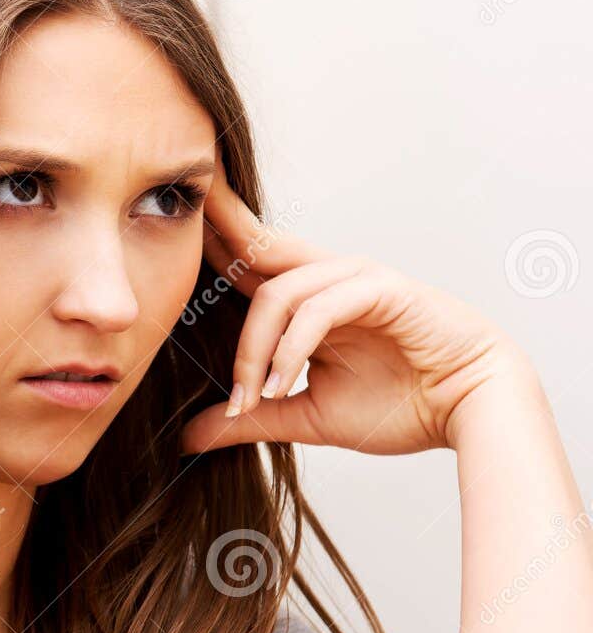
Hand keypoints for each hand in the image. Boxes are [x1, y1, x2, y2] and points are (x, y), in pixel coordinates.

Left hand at [180, 164, 528, 455]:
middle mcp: (328, 277)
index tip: (165, 225)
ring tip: (251, 397)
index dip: (209, 243)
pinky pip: (319, 309)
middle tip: (183, 196)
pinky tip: (280, 382)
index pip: (247, 263)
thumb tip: (191, 436)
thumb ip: (249, 418)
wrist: (468, 412)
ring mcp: (356, 278)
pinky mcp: (383, 289)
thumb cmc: (399, 406)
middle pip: (259, 244)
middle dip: (219, 221)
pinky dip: (292, 348)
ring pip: (279, 293)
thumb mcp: (302, 415)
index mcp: (308, 299)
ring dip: (254, 349)